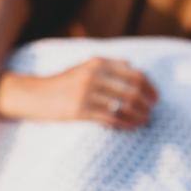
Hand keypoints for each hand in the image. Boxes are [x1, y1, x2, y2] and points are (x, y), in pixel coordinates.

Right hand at [32, 57, 157, 128]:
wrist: (34, 95)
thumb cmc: (63, 83)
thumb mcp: (84, 67)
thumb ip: (108, 66)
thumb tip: (134, 67)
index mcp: (98, 63)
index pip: (134, 74)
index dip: (150, 87)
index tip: (155, 98)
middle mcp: (94, 75)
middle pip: (132, 90)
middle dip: (146, 103)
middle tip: (152, 111)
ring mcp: (87, 93)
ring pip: (124, 106)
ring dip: (139, 115)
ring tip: (145, 121)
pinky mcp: (80, 111)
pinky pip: (111, 118)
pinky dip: (125, 124)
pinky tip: (132, 127)